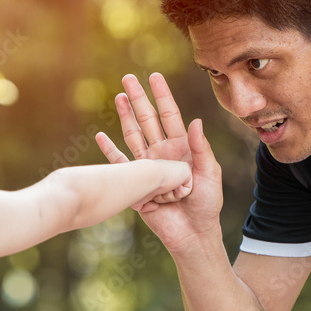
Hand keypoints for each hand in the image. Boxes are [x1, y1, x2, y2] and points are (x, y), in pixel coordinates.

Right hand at [95, 72, 223, 255]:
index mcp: (181, 147)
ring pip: (133, 136)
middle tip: (127, 78)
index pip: (170, 115)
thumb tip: (195, 121)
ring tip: (117, 97)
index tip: (154, 76)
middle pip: (147, 120)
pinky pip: (119, 164)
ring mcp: (148, 167)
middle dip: (138, 98)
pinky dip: (109, 151)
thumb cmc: (206, 204)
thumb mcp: (210, 174)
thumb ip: (201, 148)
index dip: (162, 96)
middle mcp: (162, 153)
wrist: (192, 234)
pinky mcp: (136, 184)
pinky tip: (100, 136)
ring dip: (125, 117)